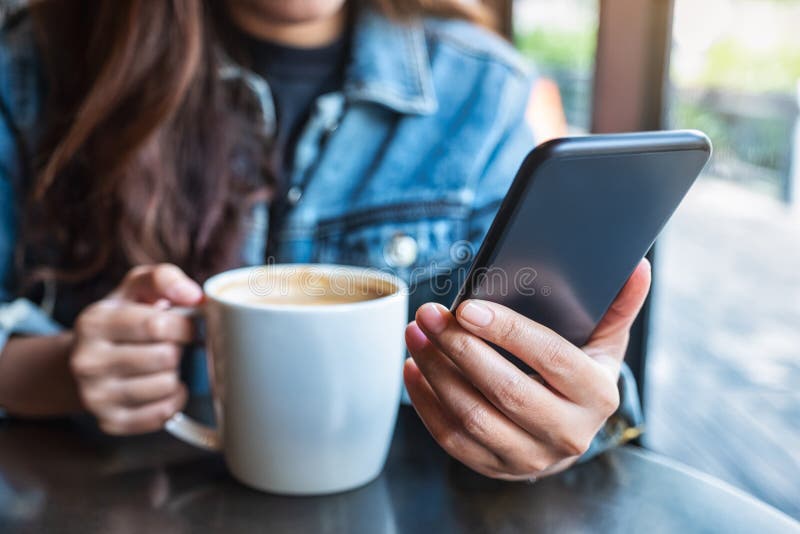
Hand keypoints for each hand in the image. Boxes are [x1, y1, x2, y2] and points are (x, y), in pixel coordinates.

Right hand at [70, 264, 202, 434]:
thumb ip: (164, 278)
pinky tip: (162, 385)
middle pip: (165, 357)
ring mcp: (95, 397)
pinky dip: (173, 399)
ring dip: (177, 374)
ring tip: (164, 364)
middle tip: (173, 345)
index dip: (186, 326)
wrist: (89, 359)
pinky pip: (163, 413)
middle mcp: (87, 362)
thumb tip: (195, 296)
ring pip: (166, 386)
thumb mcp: (136, 287)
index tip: (190, 325)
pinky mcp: (110, 422)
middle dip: (179, 349)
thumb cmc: (124, 317)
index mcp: (93, 322)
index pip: (157, 325)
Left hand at [404, 259, 650, 479]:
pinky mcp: (496, 469)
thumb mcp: (604, 343)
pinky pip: (452, 440)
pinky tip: (414, 368)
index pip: (551, 357)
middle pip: (505, 389)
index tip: (468, 307)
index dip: (508, 331)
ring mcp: (530, 456)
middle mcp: (568, 433)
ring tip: (416, 334)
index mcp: (597, 394)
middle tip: (429, 315)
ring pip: (473, 417)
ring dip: (436, 372)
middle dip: (460, 348)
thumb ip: (618, 306)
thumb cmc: (579, 377)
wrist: (567, 434)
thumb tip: (638, 267)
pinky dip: (426, 403)